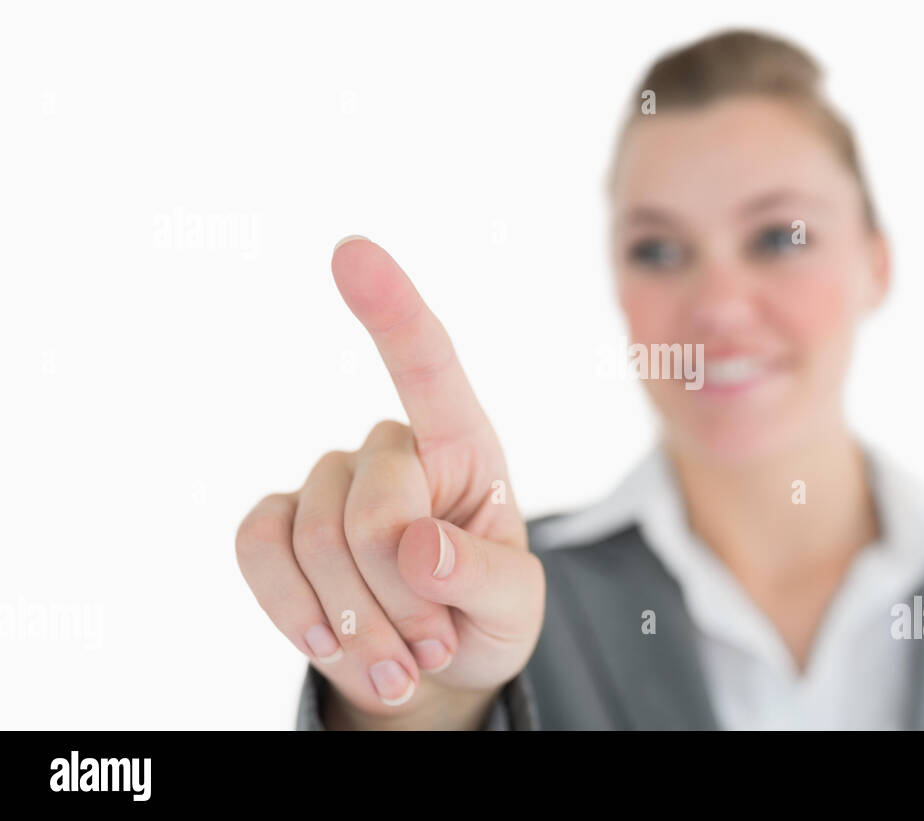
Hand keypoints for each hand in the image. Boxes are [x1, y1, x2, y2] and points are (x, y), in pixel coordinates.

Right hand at [236, 236, 543, 728]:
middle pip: (372, 505)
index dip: (392, 312)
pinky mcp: (276, 524)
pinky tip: (328, 641)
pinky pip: (258, 550)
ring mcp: (327, 483)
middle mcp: (390, 450)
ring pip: (314, 537)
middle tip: (435, 643)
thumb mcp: (514, 606)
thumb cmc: (481, 616)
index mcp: (463, 448)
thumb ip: (487, 576)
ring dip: (359, 622)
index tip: (351, 250)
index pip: (429, 368)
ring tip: (402, 661)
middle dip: (402, 595)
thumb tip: (419, 548)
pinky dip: (292, 609)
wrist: (424, 668)